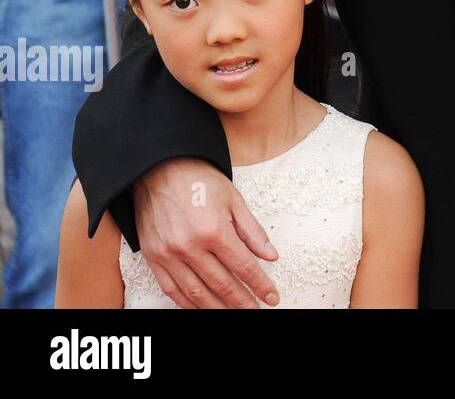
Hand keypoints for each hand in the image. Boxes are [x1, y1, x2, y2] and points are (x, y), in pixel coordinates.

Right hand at [133, 158, 279, 307]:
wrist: (160, 169)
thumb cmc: (200, 181)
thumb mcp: (234, 200)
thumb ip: (253, 232)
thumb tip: (271, 256)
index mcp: (214, 231)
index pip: (244, 267)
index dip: (261, 285)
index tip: (272, 298)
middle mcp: (190, 247)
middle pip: (222, 285)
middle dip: (243, 302)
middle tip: (256, 310)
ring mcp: (168, 255)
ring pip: (196, 294)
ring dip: (217, 309)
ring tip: (234, 314)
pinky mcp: (153, 258)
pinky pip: (171, 290)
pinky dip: (188, 304)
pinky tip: (202, 308)